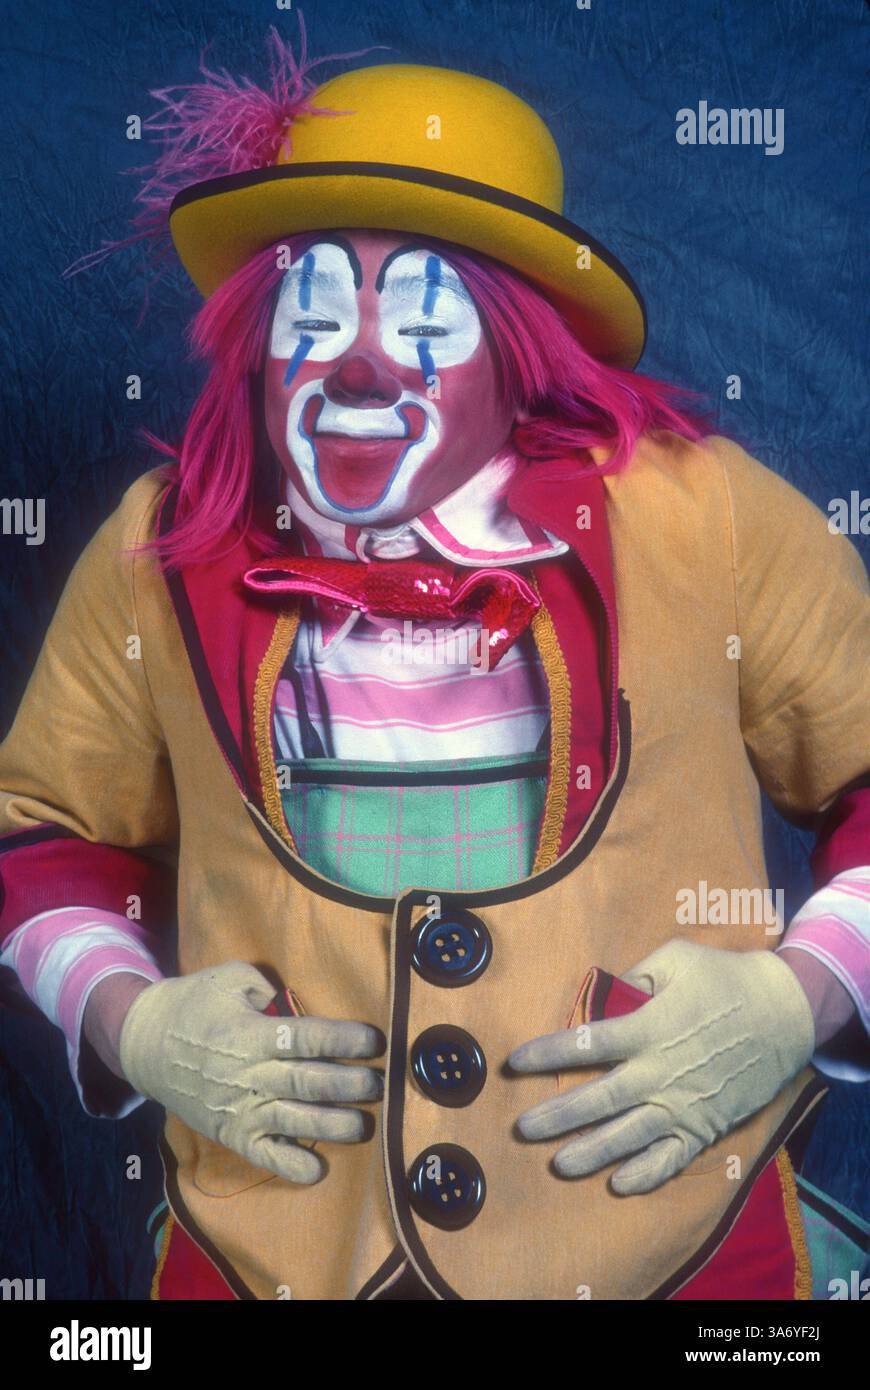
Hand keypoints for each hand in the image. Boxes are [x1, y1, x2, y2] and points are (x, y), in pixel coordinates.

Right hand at [119, 961, 383, 1183]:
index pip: (304, 1037)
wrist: (145, 1044)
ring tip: (365, 1124)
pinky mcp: (230, 1132)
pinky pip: (262, 1155)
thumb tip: (296, 1000)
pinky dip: (290, 1165)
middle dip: (348, 1085)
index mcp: (249, 1032)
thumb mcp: (227, 977)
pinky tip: (318, 1169)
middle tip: (380, 1085)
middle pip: (306, 1081)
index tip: (375, 1041)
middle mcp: (247, 1073)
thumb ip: (265, 986)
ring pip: (292, 1120)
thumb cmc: (194, 1003)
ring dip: (332, 1125)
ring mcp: (238, 1108)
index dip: (342, 1040)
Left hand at [509, 940, 814, 1194]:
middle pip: (600, 1099)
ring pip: (629, 1135)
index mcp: (649, 1027)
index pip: (586, 1043)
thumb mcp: (676, 958)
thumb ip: (635, 978)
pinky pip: (671, 1156)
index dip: (547, 1053)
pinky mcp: (705, 1124)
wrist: (785, 1013)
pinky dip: (646, 1174)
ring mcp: (683, 1103)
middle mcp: (661, 1071)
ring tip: (558, 1163)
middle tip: (522, 1127)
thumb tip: (604, 995)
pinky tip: (618, 1183)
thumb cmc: (725, 979)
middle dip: (558, 1115)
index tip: (515, 1062)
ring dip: (591, 1151)